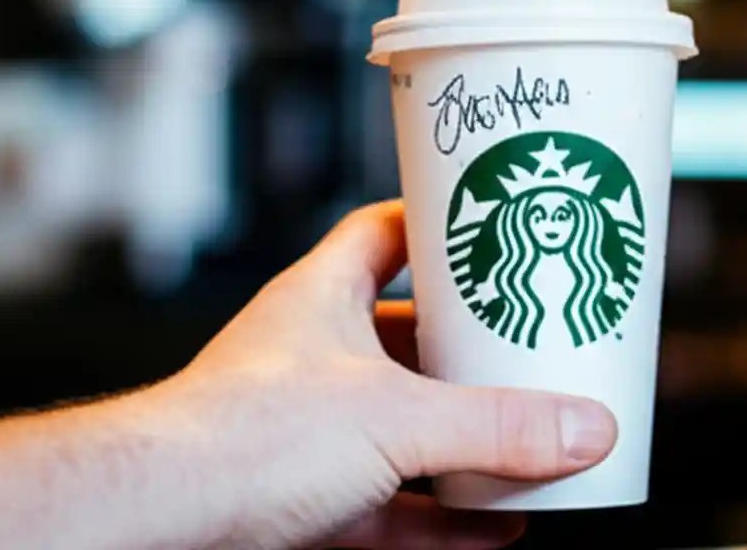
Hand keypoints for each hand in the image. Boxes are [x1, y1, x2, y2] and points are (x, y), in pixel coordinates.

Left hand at [157, 200, 617, 548]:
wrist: (161, 520)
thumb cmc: (240, 435)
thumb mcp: (395, 417)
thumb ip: (496, 427)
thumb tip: (585, 427)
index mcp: (323, 299)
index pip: (385, 233)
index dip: (439, 226)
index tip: (496, 228)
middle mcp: (315, 357)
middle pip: (410, 339)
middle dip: (472, 354)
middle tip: (537, 353)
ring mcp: (309, 430)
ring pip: (405, 427)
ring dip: (467, 442)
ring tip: (536, 444)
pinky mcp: (307, 497)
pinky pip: (395, 504)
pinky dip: (446, 518)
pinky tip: (499, 528)